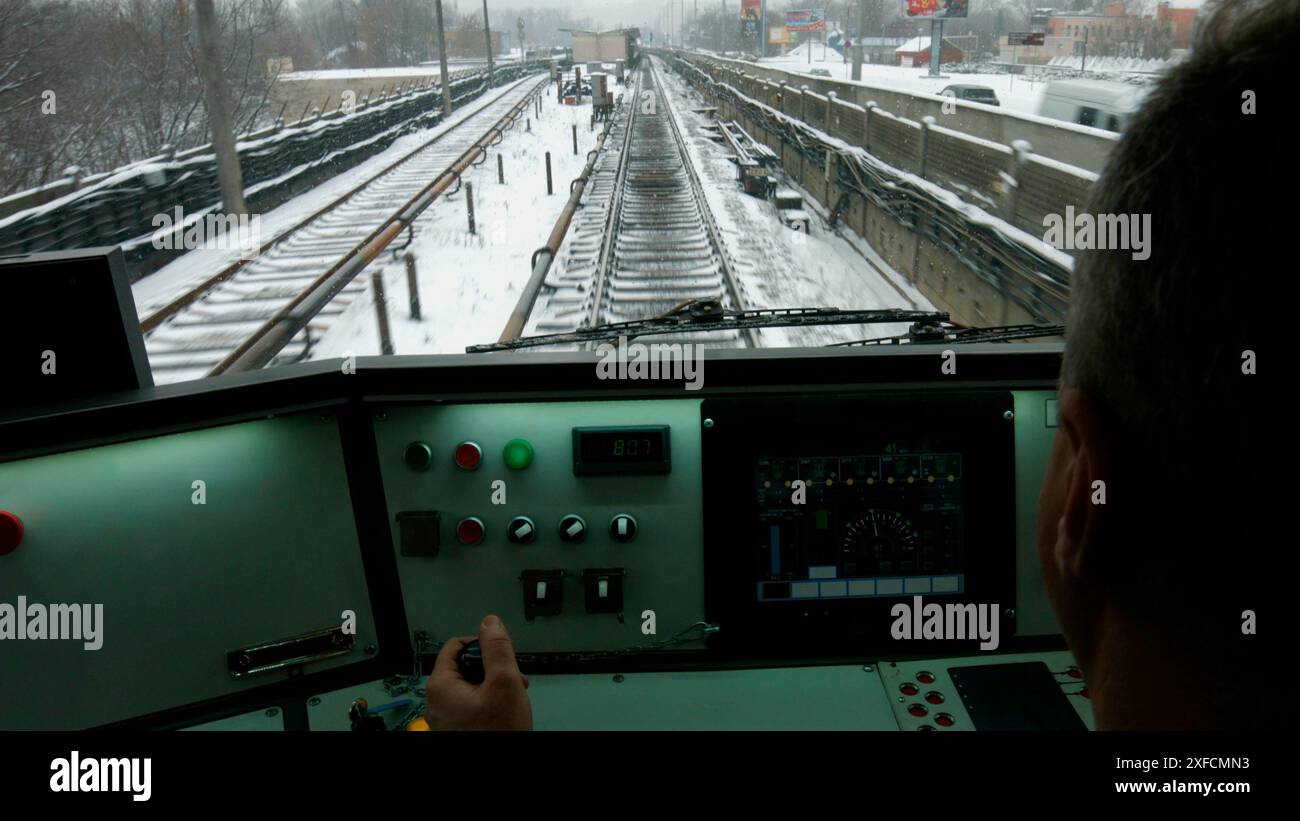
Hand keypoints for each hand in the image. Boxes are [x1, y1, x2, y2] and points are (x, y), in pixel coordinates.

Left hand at [425, 614, 532, 730]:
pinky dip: (490, 703)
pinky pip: (472, 705)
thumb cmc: (496, 734)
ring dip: (494, 686)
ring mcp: (447, 717)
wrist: (494, 776)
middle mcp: (438, 700)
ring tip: (511, 699)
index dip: (481, 643)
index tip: (498, 650)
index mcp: (441, 685)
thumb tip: (490, 622)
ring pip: (471, 686)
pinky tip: (505, 712)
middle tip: (511, 679)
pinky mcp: (458, 728)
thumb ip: (497, 649)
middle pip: (465, 665)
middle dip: (492, 668)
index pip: (456, 644)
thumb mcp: (504, 683)